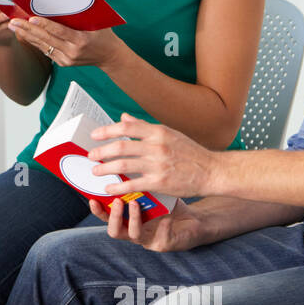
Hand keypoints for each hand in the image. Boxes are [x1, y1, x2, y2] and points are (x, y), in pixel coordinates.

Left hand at [9, 16, 125, 68]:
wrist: (109, 56)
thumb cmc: (104, 34)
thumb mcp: (98, 21)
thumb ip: (83, 12)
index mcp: (81, 40)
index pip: (59, 31)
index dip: (45, 25)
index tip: (31, 18)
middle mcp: (72, 52)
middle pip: (46, 39)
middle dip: (28, 29)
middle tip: (14, 21)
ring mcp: (66, 59)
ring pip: (43, 45)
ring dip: (26, 35)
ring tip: (13, 26)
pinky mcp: (62, 63)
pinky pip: (45, 50)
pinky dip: (34, 41)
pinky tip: (24, 34)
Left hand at [86, 113, 221, 199]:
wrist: (212, 171)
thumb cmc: (191, 153)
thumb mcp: (170, 133)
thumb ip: (144, 126)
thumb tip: (123, 116)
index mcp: (159, 132)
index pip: (126, 127)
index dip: (106, 130)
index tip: (94, 135)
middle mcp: (157, 146)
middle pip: (121, 146)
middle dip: (101, 151)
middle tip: (91, 156)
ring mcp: (158, 165)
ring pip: (123, 165)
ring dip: (105, 168)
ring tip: (95, 171)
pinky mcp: (160, 183)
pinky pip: (133, 184)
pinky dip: (118, 187)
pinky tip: (109, 188)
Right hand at [86, 196, 207, 252]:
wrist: (194, 223)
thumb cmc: (169, 207)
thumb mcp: (152, 194)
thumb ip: (137, 185)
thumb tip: (124, 161)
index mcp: (127, 221)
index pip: (106, 217)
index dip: (98, 210)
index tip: (92, 198)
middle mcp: (133, 233)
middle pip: (114, 230)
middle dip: (114, 216)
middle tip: (116, 200)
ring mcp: (148, 240)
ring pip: (134, 235)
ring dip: (133, 219)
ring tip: (136, 204)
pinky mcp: (164, 245)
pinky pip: (161, 237)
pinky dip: (163, 225)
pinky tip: (167, 215)